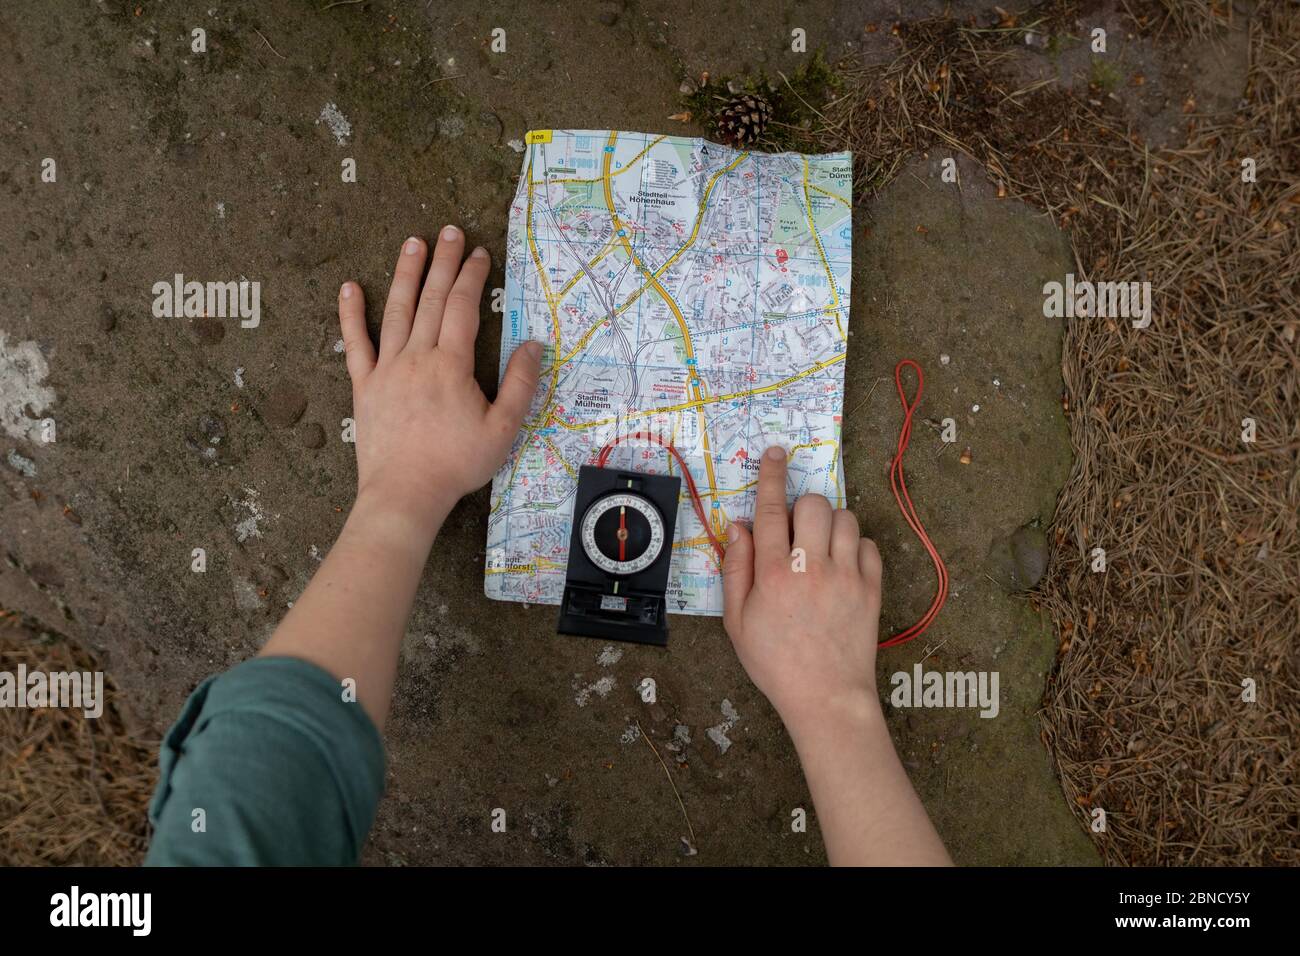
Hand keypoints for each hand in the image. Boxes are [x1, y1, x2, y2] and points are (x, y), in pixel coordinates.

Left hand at [338, 227, 541, 538]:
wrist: (405, 493)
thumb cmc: (456, 465)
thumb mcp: (502, 430)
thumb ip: (520, 385)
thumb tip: (533, 345)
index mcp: (451, 365)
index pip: (462, 307)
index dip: (471, 276)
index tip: (479, 253)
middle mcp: (417, 357)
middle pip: (431, 299)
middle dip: (442, 263)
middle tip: (449, 231)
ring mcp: (386, 369)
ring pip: (396, 311)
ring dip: (405, 274)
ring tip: (412, 243)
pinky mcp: (364, 385)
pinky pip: (355, 343)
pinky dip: (351, 315)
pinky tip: (350, 288)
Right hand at [722, 446, 882, 733]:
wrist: (826, 696)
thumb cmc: (775, 662)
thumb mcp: (737, 621)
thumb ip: (735, 570)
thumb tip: (738, 527)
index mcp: (774, 574)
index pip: (769, 511)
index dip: (770, 477)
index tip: (774, 453)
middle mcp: (811, 568)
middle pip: (812, 504)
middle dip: (801, 507)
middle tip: (795, 532)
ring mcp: (846, 576)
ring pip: (844, 518)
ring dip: (828, 524)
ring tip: (819, 549)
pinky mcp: (872, 588)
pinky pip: (868, 544)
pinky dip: (854, 546)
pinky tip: (841, 565)